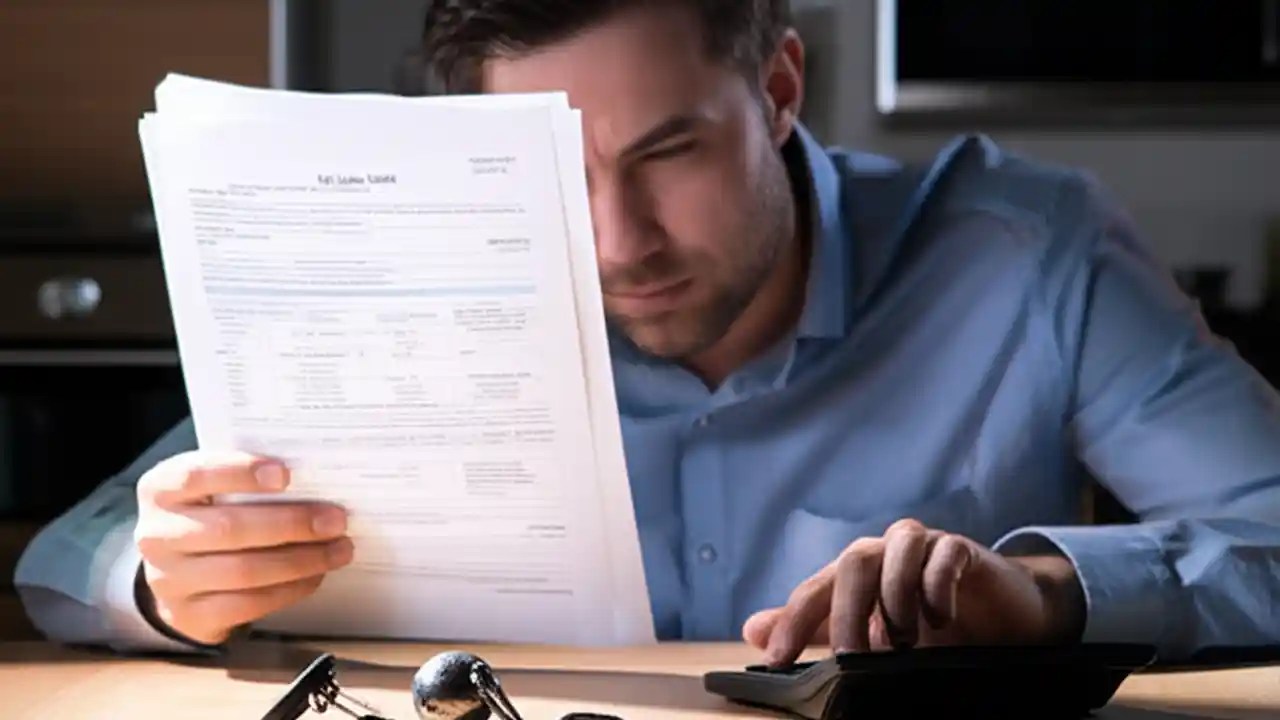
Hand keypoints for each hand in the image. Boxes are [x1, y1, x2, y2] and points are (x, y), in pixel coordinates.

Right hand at [134, 451, 352, 645]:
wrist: (177, 572)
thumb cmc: (209, 516)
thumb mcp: (213, 489)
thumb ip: (247, 480)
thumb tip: (313, 478)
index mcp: (161, 490)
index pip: (195, 475)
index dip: (240, 473)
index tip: (285, 474)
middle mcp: (157, 535)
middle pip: (228, 529)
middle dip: (291, 524)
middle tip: (335, 520)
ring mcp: (169, 580)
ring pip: (243, 572)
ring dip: (301, 561)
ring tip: (338, 549)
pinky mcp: (191, 616)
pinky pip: (248, 605)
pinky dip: (289, 589)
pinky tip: (314, 575)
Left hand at [743, 519, 1084, 665]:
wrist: (1001, 619)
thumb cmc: (929, 626)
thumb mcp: (870, 636)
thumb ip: (816, 631)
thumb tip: (752, 631)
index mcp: (855, 572)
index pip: (814, 589)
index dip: (792, 621)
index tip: (776, 660)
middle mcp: (884, 551)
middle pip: (853, 564)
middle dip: (847, 615)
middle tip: (851, 658)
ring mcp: (924, 546)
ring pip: (895, 551)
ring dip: (894, 600)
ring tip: (902, 642)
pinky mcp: (963, 551)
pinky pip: (943, 555)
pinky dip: (936, 589)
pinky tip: (941, 618)